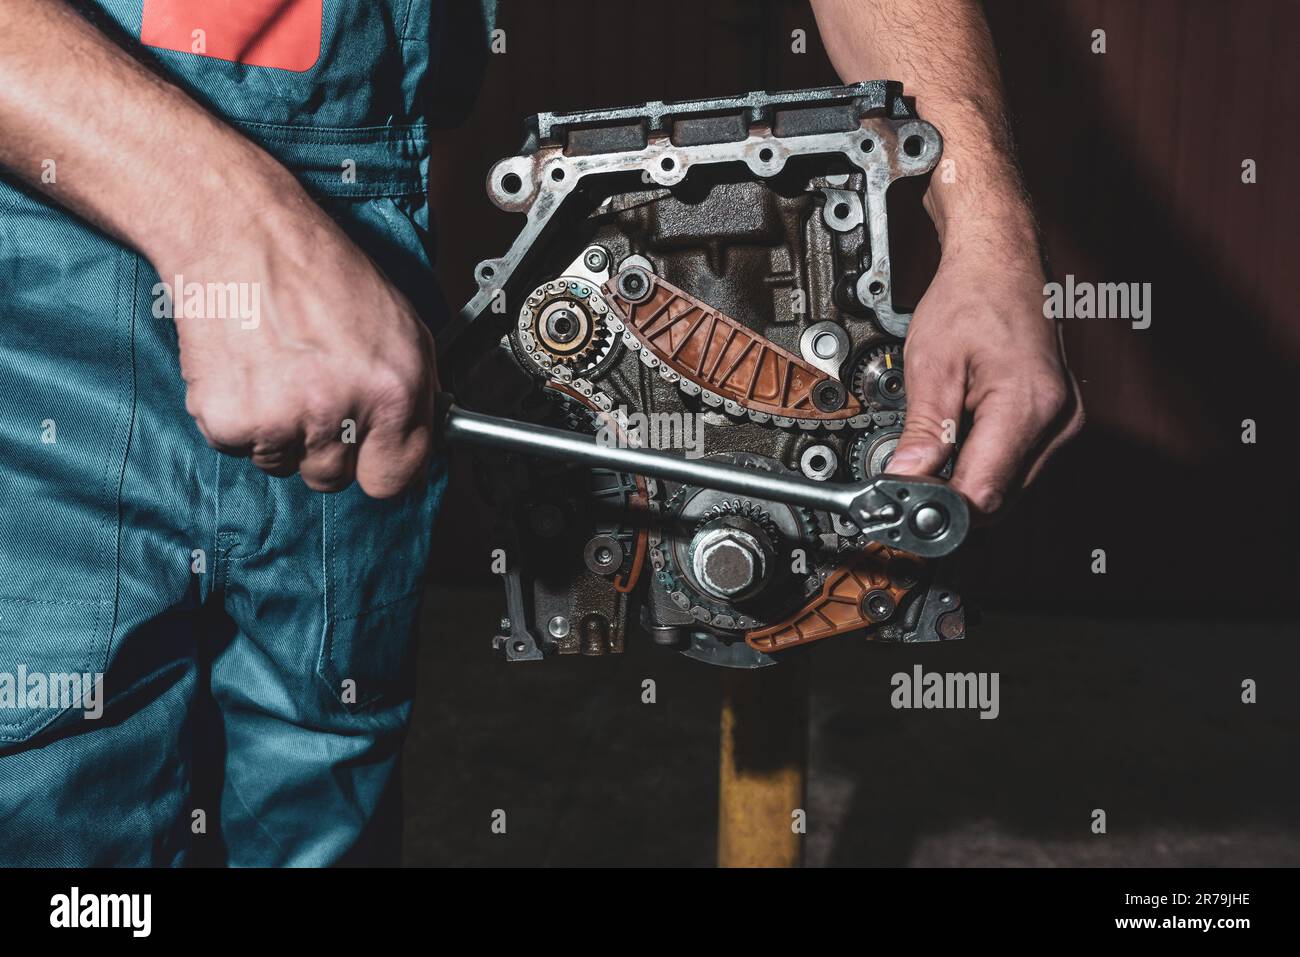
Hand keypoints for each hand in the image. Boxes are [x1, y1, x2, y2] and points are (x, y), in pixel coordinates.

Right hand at [159, 176, 438, 497]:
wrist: (240, 233)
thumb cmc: (320, 270)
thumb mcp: (401, 325)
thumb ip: (416, 392)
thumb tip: (418, 438)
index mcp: (395, 390)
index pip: (395, 480)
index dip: (380, 466)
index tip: (369, 453)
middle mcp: (342, 410)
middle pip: (334, 478)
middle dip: (326, 446)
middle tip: (312, 389)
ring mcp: (282, 420)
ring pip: (284, 464)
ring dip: (281, 431)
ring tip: (278, 369)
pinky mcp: (229, 420)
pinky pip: (239, 447)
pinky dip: (239, 418)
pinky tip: (248, 368)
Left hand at [886, 224, 1083, 517]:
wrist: (1002, 264)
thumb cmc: (973, 298)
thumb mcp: (931, 364)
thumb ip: (921, 431)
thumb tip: (903, 480)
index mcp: (1027, 406)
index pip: (982, 494)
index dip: (937, 508)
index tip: (902, 505)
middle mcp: (1057, 423)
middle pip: (997, 500)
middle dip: (949, 501)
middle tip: (906, 483)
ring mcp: (1063, 425)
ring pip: (1008, 490)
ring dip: (966, 485)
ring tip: (931, 455)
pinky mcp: (1058, 424)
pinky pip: (1017, 467)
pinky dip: (983, 466)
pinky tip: (959, 443)